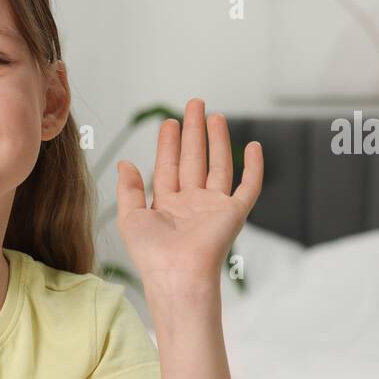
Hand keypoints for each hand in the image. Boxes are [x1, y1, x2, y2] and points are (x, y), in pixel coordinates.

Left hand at [115, 98, 262, 298]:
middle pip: (194, 159)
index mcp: (167, 205)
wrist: (176, 274)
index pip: (169, 166)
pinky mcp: (234, 213)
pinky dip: (253, 167)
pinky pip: (248, 186)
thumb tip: (125, 164)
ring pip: (218, 166)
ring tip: (215, 116)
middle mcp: (192, 204)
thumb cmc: (151, 254)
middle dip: (194, 132)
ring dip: (218, 141)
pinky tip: (253, 147)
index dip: (169, 143)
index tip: (169, 122)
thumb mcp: (130, 218)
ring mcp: (214, 207)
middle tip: (194, 104)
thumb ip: (129, 190)